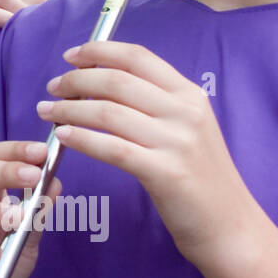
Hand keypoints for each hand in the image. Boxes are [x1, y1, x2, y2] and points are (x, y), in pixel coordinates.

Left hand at [37, 41, 260, 270]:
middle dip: (76, 80)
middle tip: (52, 88)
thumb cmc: (199, 176)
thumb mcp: (187, 127)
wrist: (230, 226)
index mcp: (189, 94)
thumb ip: (155, 102)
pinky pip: (112, 148)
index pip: (137, 57)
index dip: (98, 51)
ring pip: (108, 112)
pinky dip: (81, 138)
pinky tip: (62, 137)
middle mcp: (185, 112)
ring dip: (69, 108)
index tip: (70, 56)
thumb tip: (102, 81)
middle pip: (116, 81)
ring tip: (47, 111)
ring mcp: (176, 142)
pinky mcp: (165, 173)